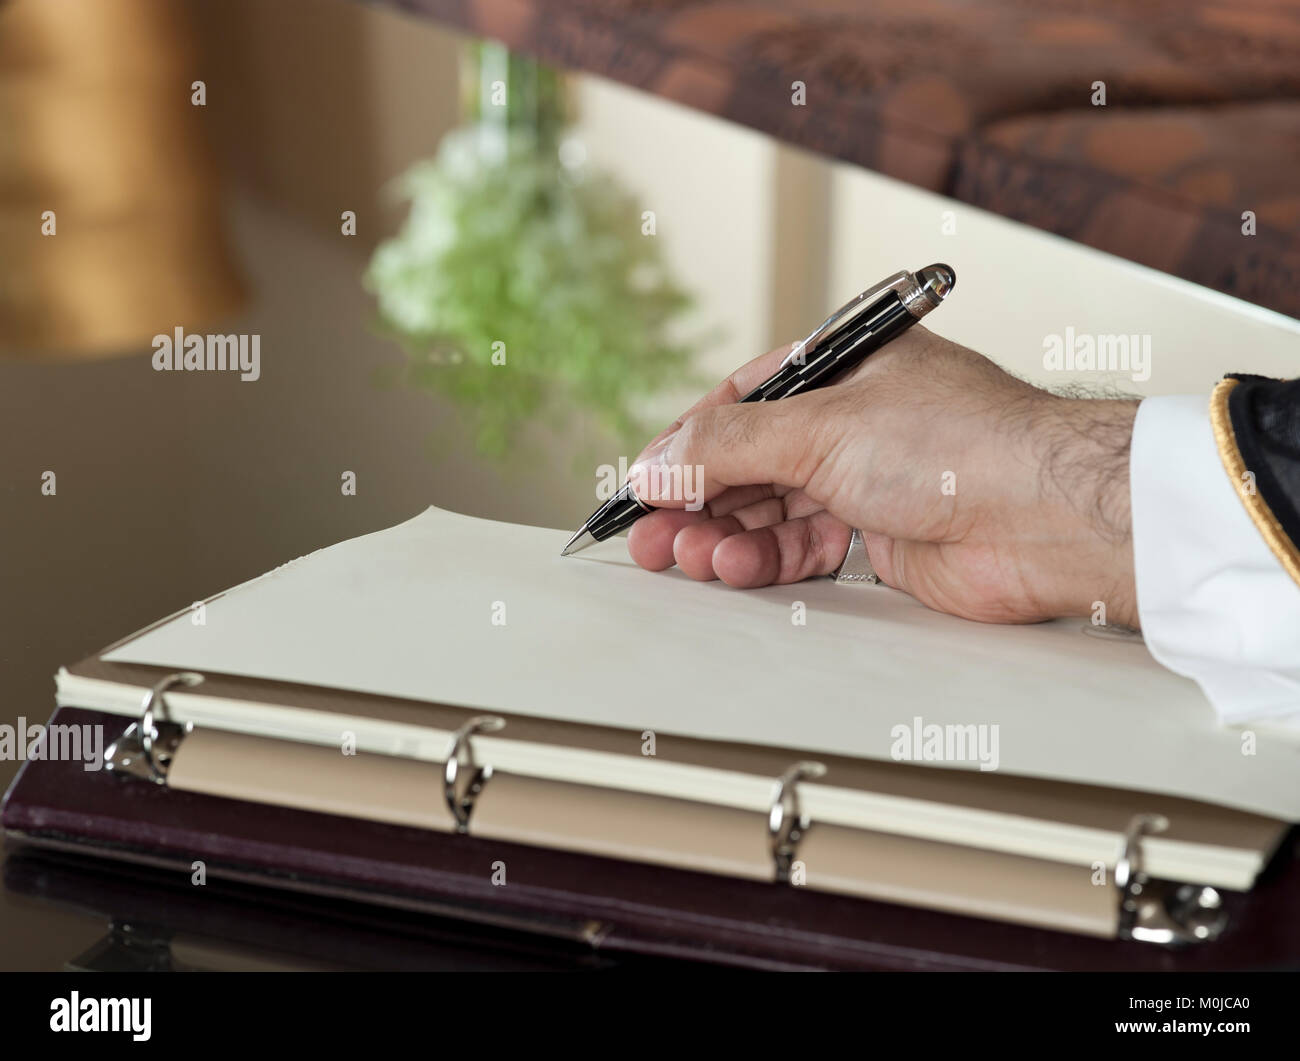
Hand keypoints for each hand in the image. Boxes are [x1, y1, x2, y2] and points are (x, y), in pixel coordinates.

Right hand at [625, 326, 1140, 626]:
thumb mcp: (819, 427)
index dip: (684, 445)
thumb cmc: (959, 443)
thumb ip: (728, 447)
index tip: (641, 482)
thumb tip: (657, 462)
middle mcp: (851, 419)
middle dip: (694, 501)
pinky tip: (738, 570)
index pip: (739, 403)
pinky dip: (766, 560)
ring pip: (771, 509)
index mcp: (840, 367)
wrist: (1042, 516)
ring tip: (688, 559)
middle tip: (648, 538)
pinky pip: (803, 546)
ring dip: (724, 536)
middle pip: (748, 463)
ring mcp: (866, 478)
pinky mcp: (880, 534)